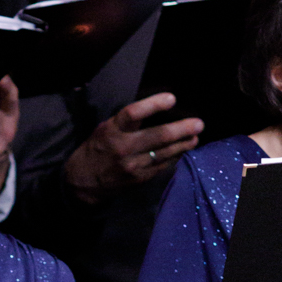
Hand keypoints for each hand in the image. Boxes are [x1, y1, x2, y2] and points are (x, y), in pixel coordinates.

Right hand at [64, 93, 202, 202]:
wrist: (83, 183)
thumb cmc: (96, 149)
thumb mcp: (104, 129)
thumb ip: (126, 122)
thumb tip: (153, 110)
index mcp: (112, 131)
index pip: (134, 114)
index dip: (154, 104)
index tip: (172, 98)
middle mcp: (123, 148)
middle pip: (158, 136)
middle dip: (182, 129)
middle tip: (199, 124)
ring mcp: (133, 166)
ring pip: (165, 153)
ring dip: (183, 144)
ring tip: (196, 137)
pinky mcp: (139, 179)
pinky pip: (162, 166)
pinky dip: (174, 157)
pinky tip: (182, 151)